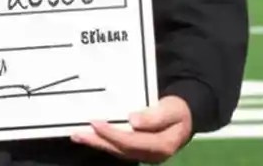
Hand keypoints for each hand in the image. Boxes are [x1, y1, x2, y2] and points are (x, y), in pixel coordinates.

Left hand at [71, 95, 192, 163]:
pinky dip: (103, 142)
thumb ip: (155, 115)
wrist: (184, 117)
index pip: (133, 142)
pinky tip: (91, 137)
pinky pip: (118, 148)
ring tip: (78, 136)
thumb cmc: (177, 110)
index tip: (96, 123)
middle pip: (121, 150)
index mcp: (162, 145)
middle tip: (78, 134)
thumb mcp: (172, 109)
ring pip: (118, 151)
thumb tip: (133, 121)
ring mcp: (144, 155)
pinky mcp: (138, 151)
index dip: (113, 134)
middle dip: (98, 142)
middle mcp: (152, 155)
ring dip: (97, 143)